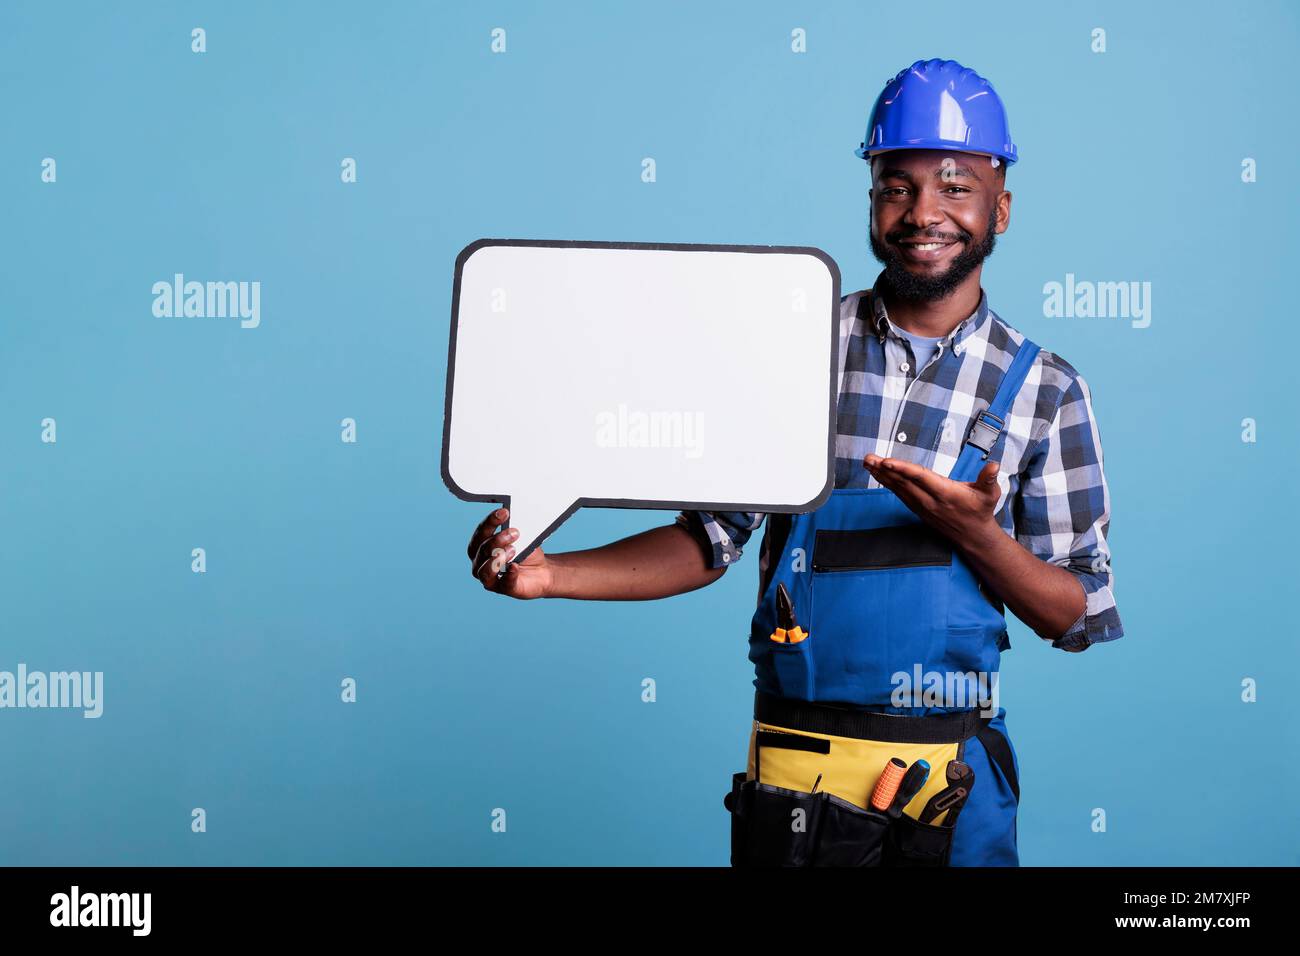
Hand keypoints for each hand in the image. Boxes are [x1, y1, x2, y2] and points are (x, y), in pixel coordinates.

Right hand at [466, 507, 552, 598]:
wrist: (542, 571)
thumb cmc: (525, 552)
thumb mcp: (519, 538)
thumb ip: (511, 530)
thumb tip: (511, 518)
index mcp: (479, 547)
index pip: (480, 533)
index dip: (490, 522)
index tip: (504, 512)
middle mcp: (479, 563)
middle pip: (482, 550)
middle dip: (497, 539)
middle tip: (515, 532)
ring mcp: (489, 579)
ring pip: (486, 570)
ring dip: (498, 558)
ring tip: (513, 550)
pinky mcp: (503, 589)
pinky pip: (504, 583)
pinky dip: (509, 574)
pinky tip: (515, 566)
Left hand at [862, 453, 1001, 543]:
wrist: (973, 536)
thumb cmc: (981, 510)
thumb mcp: (990, 494)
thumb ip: (989, 479)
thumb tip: (994, 465)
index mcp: (946, 493)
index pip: (920, 477)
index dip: (903, 469)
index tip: (887, 461)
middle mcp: (930, 500)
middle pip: (903, 482)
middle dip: (884, 469)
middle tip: (868, 458)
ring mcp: (922, 505)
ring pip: (898, 488)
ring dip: (881, 474)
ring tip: (867, 462)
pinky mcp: (918, 508)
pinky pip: (899, 494)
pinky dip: (887, 482)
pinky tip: (877, 473)